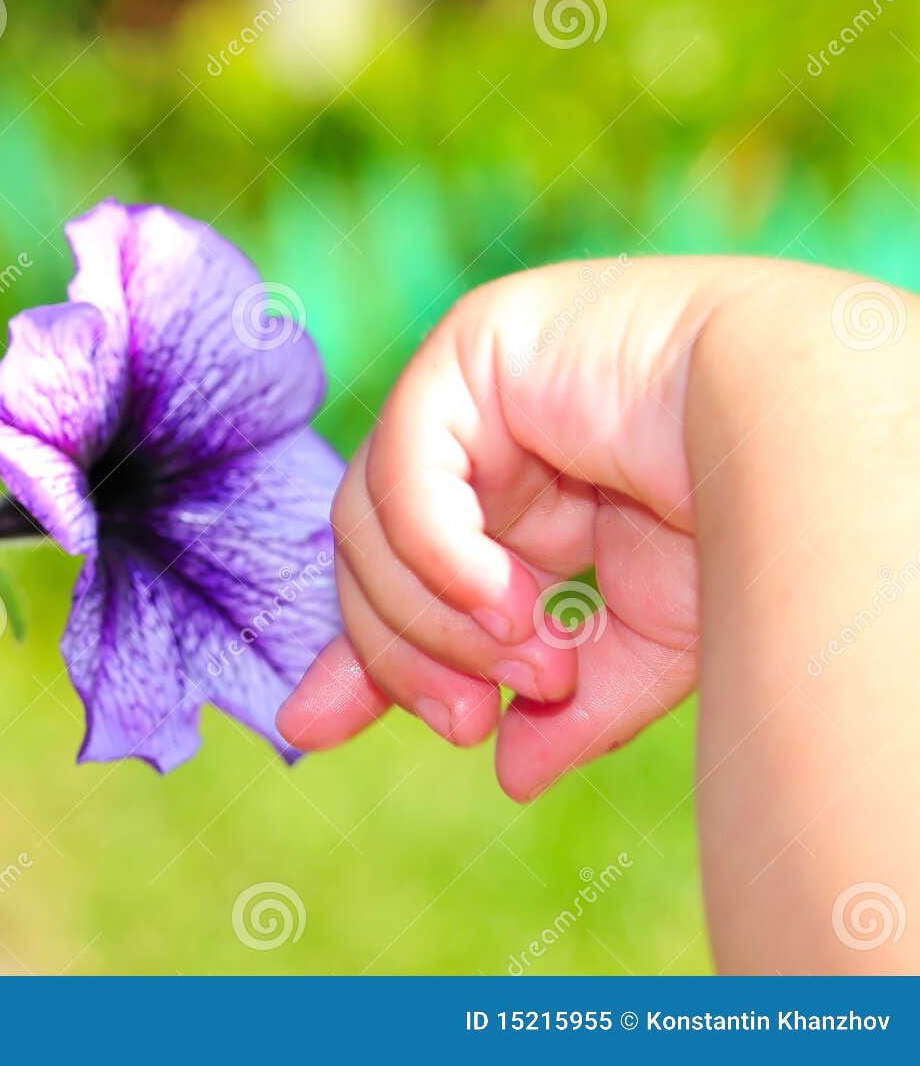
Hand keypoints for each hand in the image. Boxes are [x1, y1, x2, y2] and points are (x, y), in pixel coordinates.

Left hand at [280, 257, 761, 798]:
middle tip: (468, 727)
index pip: (393, 578)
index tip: (311, 727)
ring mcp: (466, 388)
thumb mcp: (642, 643)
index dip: (359, 652)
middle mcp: (475, 440)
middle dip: (405, 658)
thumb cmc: (747, 523)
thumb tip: (508, 775)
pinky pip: (405, 472)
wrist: (812, 432)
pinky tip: (503, 603)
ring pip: (371, 525)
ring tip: (533, 666)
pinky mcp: (469, 350)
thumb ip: (563, 704)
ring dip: (438, 621)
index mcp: (509, 497)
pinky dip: (438, 555)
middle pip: (367, 559)